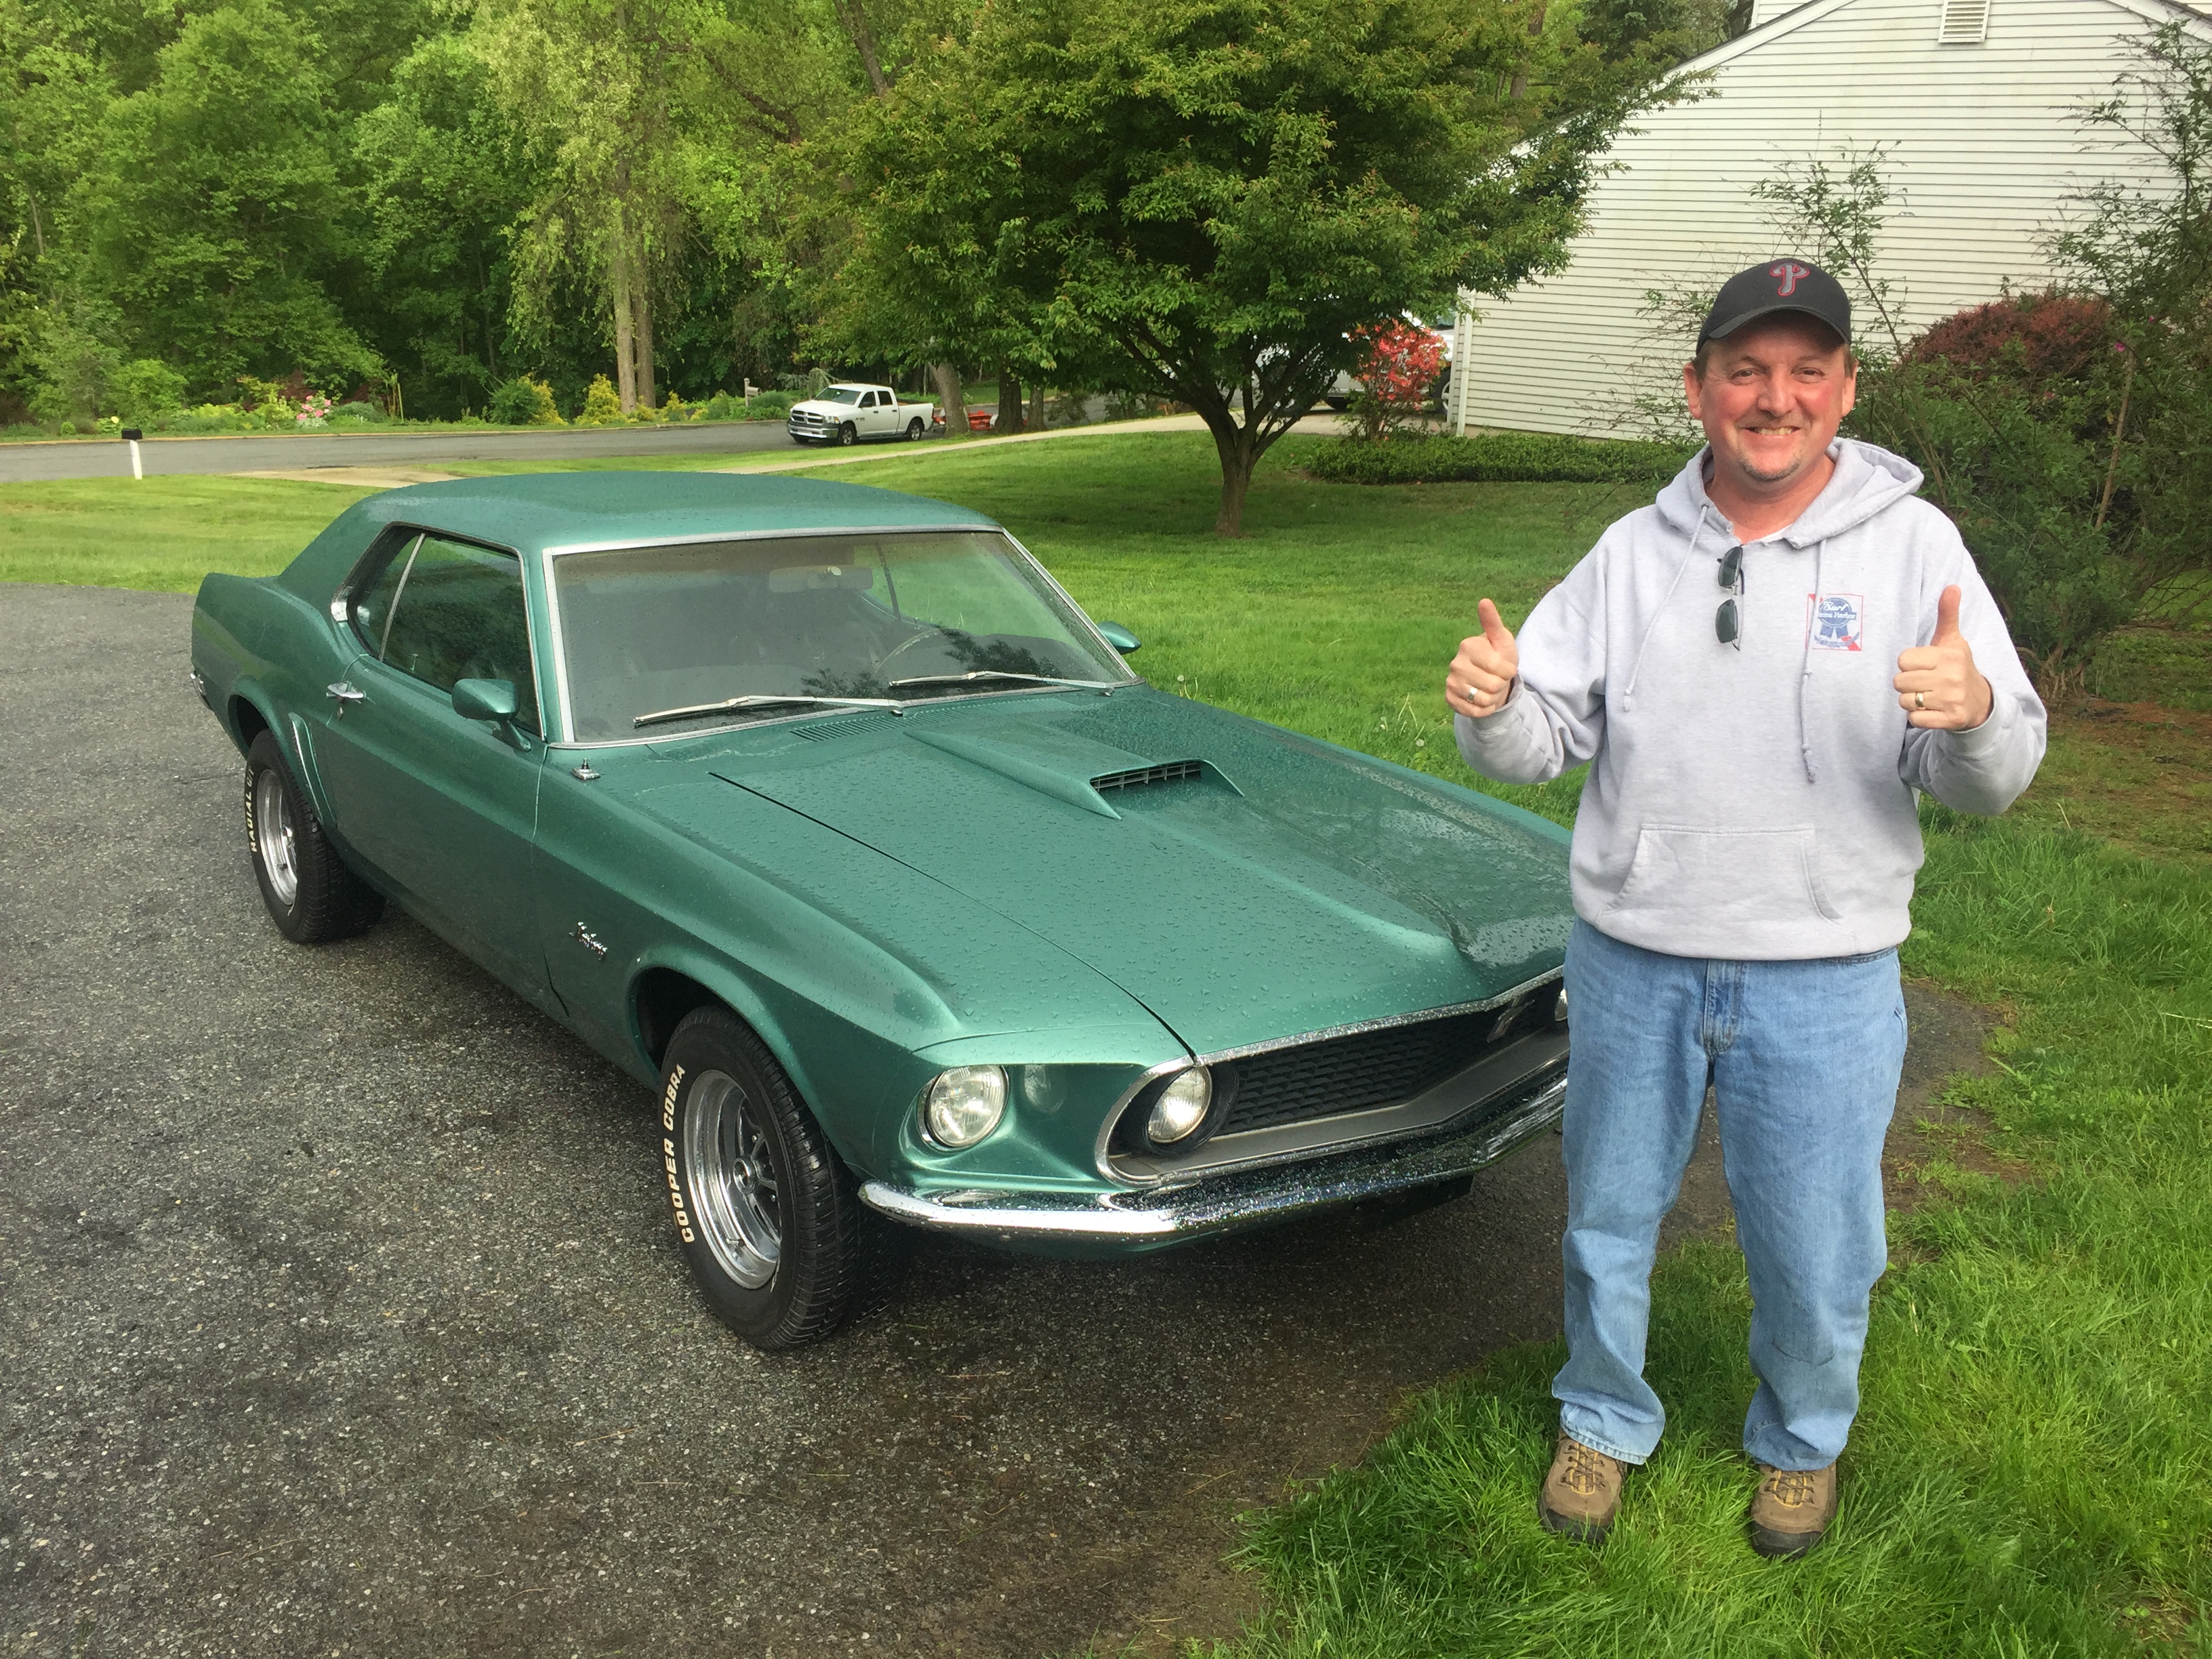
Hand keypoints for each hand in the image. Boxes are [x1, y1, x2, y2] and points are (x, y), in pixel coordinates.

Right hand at [1447, 599, 1518, 718]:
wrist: (1489, 680)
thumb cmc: (1498, 657)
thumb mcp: (1502, 640)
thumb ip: (1493, 622)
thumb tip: (1484, 601)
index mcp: (1468, 645)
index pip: (1499, 666)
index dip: (1509, 671)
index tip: (1505, 666)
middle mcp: (1455, 663)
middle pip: (1493, 685)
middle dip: (1501, 685)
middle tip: (1496, 678)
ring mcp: (1450, 682)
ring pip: (1484, 700)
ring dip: (1493, 698)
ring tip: (1490, 689)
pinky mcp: (1449, 699)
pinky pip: (1474, 712)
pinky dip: (1484, 710)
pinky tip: (1483, 700)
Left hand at [1895, 585, 1992, 730]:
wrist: (1979, 701)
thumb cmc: (1957, 667)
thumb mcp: (1953, 640)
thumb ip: (1948, 614)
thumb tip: (1952, 586)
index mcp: (1949, 656)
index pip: (1903, 660)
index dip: (1909, 664)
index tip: (1924, 665)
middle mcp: (1952, 677)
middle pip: (1899, 682)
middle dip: (1907, 683)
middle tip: (1925, 682)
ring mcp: (1952, 700)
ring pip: (1905, 702)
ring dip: (1911, 701)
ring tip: (1928, 695)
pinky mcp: (1950, 720)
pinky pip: (1914, 720)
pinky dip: (1918, 717)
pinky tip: (1932, 710)